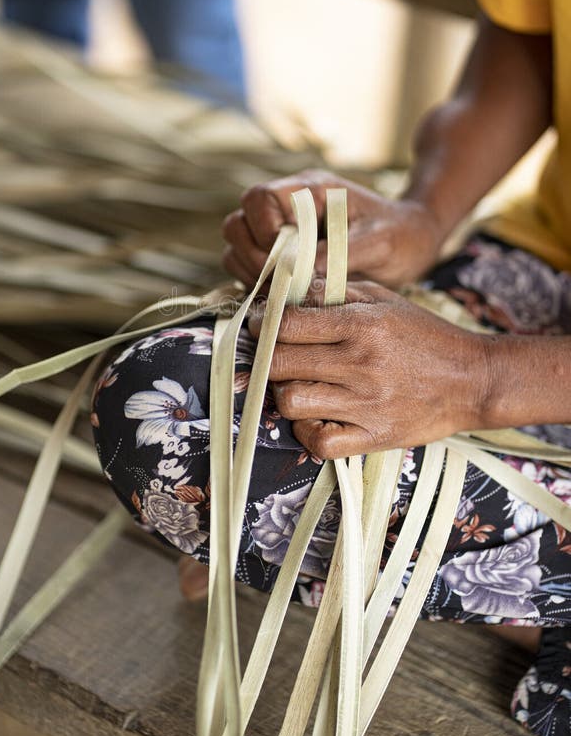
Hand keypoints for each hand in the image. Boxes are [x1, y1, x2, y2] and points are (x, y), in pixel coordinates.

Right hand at [222, 170, 442, 288]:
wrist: (413, 245)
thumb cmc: (400, 236)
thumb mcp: (379, 242)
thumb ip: (339, 254)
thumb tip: (298, 273)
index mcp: (308, 192)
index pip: (259, 198)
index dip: (263, 229)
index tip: (288, 258)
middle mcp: (288, 210)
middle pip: (238, 224)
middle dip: (252, 257)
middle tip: (281, 283)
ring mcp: (281, 235)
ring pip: (237, 249)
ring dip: (252, 274)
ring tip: (283, 295)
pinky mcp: (281, 260)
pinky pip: (249, 270)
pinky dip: (258, 286)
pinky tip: (284, 300)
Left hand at [248, 282, 489, 457]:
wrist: (473, 379)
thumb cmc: (424, 334)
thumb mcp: (383, 298)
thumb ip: (333, 292)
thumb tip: (284, 293)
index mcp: (362, 324)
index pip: (287, 324)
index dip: (263, 323)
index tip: (261, 324)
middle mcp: (361, 364)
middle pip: (278, 364)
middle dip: (266, 357)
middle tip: (274, 355)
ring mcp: (367, 404)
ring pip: (290, 403)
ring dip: (285, 393)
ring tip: (298, 384)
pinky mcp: (375, 437)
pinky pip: (319, 443)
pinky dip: (307, 432)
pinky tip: (316, 416)